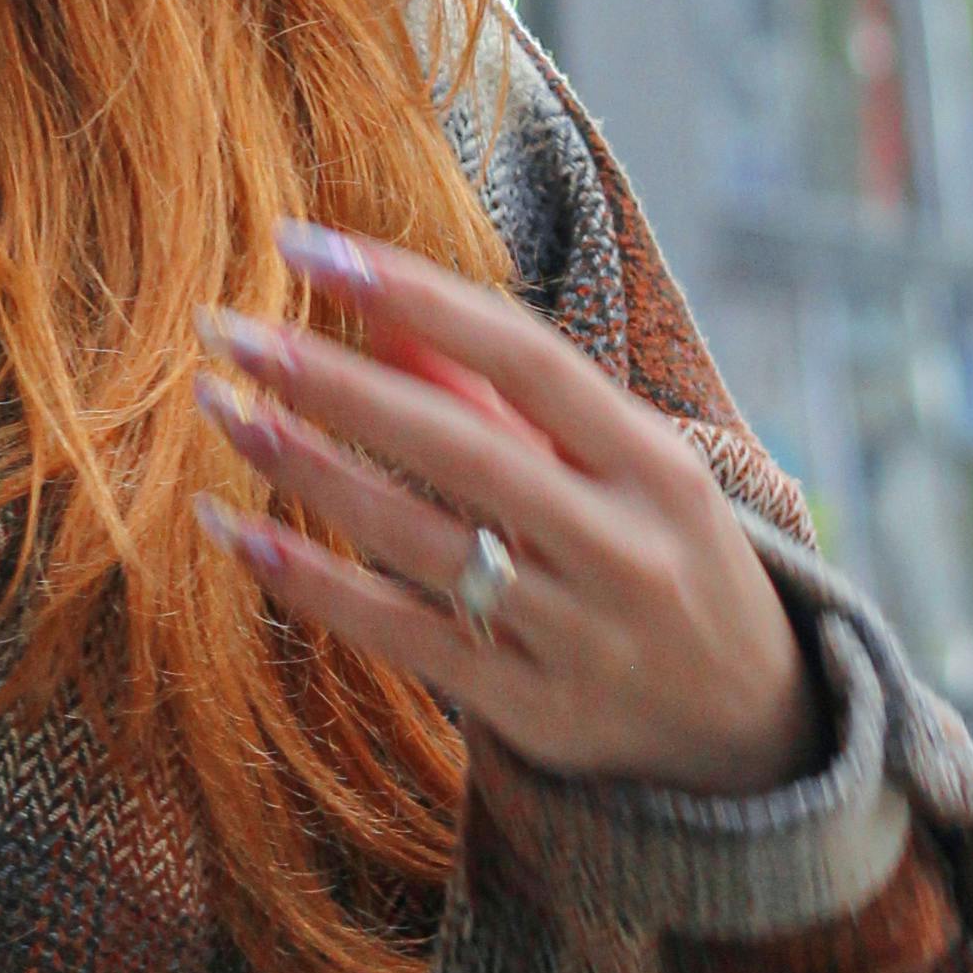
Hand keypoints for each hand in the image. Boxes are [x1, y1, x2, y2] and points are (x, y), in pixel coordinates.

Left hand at [194, 223, 821, 800]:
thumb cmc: (661, 556)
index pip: (525, 356)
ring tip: (219, 407)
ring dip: (304, 468)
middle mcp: (624, 547)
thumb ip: (500, 395)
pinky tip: (236, 532)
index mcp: (656, 465)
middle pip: (458, 447)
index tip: (307, 242)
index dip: (415, 294)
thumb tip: (379, 310)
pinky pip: (399, 636)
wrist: (754, 730)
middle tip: (228, 328)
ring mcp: (579, 636)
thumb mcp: (617, 466)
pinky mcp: (531, 711)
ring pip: (418, 542)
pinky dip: (311, 581)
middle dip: (334, 380)